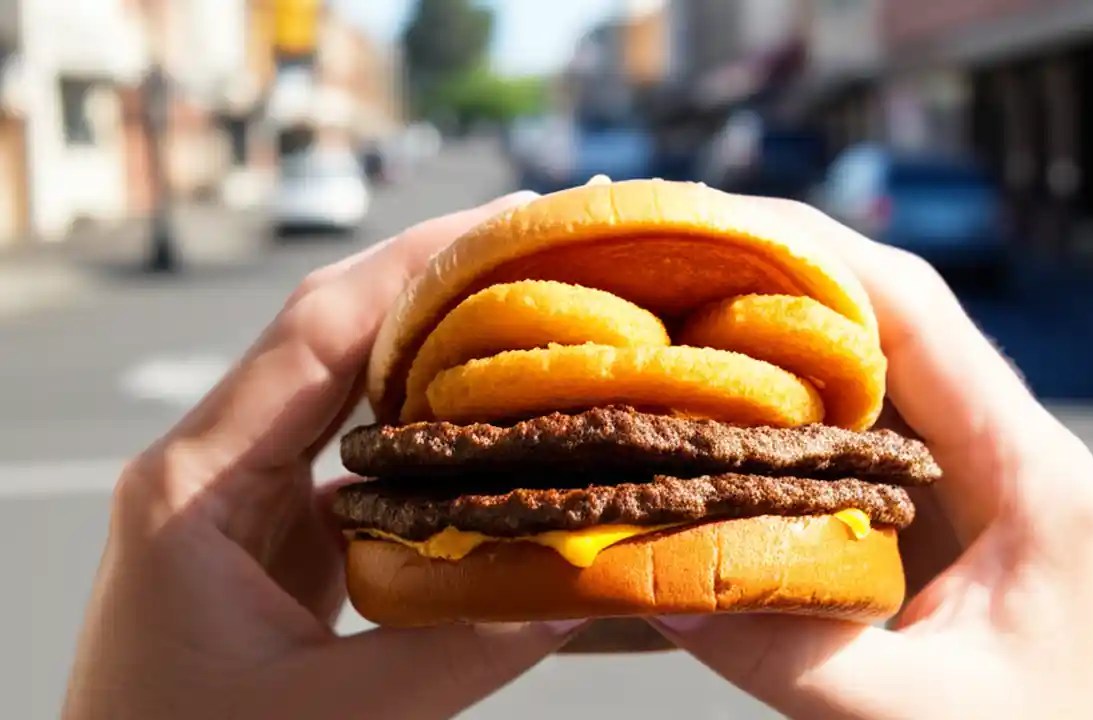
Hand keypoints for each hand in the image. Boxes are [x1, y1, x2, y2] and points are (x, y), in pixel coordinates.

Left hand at [63, 193, 583, 719]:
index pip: (314, 334)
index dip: (417, 265)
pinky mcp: (271, 535)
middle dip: (435, 278)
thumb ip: (462, 648)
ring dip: (433, 344)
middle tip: (540, 243)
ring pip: (343, 388)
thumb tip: (591, 580)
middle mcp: (208, 469)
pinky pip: (358, 454)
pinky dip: (427, 424)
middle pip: (330, 335)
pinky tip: (490, 420)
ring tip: (529, 311)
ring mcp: (238, 498)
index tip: (511, 221)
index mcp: (192, 487)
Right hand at [650, 200, 1092, 718]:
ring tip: (651, 320)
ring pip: (852, 377)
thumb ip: (791, 651)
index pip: (914, 312)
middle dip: (760, 281)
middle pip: (874, 324)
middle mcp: (995, 448)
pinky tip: (698, 416)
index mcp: (1027, 467)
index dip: (806, 252)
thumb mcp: (923, 714)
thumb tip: (650, 576)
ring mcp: (960, 478)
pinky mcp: (925, 515)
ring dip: (756, 344)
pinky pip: (838, 439)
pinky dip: (766, 416)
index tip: (703, 224)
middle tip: (646, 263)